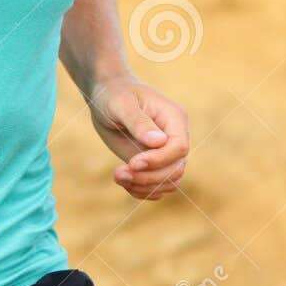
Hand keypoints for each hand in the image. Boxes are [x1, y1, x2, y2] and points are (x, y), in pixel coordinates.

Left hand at [88, 75, 189, 200]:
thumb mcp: (121, 104)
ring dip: (144, 186)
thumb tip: (159, 142)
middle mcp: (174, 138)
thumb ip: (138, 122)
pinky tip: (123, 182)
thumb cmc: (114, 94)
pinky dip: (142, 190)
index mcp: (174, 118)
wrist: (106, 97)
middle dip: (148, 177)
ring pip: (169, 181)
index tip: (133, 162)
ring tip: (117, 176)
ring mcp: (166, 152)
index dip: (159, 160)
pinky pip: (158, 186)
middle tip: (118, 173)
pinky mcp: (154, 164)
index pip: (179, 147)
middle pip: (176, 169)